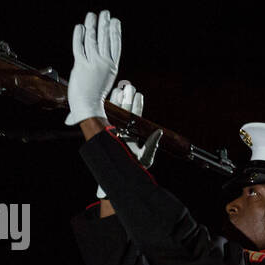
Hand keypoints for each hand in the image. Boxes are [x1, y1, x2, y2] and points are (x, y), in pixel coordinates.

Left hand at [66, 10, 120, 124]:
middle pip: (105, 39)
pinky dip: (79, 36)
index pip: (115, 45)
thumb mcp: (104, 80)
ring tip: (92, 15)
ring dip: (92, 25)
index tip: (115, 21)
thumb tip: (104, 56)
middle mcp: (104, 63)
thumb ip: (104, 68)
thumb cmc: (95, 98)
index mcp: (112, 67)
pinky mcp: (80, 65)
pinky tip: (80, 27)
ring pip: (92, 40)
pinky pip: (79, 47)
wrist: (88, 107)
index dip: (115, 32)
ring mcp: (92, 64)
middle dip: (105, 24)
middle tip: (105, 13)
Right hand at [95, 81, 159, 196]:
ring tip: (119, 89)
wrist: (116, 178)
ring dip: (117, 100)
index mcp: (134, 133)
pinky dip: (108, 108)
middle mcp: (124, 129)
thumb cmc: (133, 169)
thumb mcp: (145, 157)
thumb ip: (152, 145)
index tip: (138, 94)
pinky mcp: (105, 133)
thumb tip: (159, 132)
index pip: (136, 115)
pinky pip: (107, 118)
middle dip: (127, 98)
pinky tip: (109, 98)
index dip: (137, 104)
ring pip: (116, 112)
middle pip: (126, 110)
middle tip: (128, 86)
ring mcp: (113, 130)